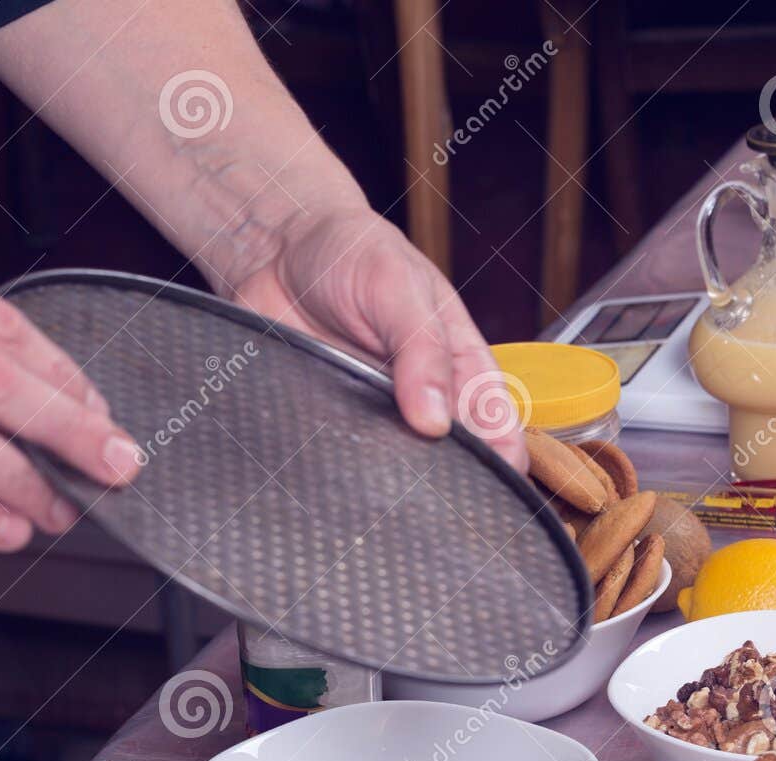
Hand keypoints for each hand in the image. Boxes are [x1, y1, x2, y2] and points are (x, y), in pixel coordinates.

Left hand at [224, 209, 528, 471]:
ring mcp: (373, 413)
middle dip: (448, 481)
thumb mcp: (396, 286)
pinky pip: (338, 456)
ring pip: (394, 465)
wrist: (273, 247)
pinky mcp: (327, 420)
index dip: (502, 456)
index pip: (494, 420)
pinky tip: (337, 480)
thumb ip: (420, 349)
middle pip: (449, 456)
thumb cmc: (349, 252)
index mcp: (456, 360)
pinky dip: (339, 470)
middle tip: (436, 498)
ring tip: (389, 495)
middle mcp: (419, 394)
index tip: (495, 483)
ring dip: (392, 480)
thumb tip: (436, 421)